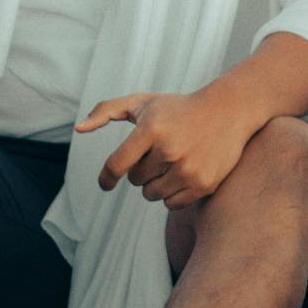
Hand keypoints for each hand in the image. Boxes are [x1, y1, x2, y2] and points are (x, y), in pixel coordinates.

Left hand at [79, 78, 263, 210]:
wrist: (229, 110)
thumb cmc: (178, 108)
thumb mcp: (143, 102)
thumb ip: (106, 111)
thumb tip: (78, 129)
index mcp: (150, 129)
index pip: (116, 165)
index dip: (106, 178)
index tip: (105, 184)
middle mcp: (168, 150)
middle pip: (135, 180)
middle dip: (142, 169)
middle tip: (160, 153)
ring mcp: (187, 169)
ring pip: (151, 195)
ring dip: (155, 183)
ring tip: (172, 163)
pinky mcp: (203, 184)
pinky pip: (171, 205)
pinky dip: (172, 194)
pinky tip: (184, 174)